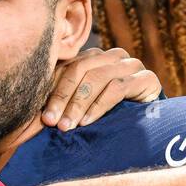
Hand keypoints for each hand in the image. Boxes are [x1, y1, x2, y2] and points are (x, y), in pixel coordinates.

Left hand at [40, 47, 160, 130]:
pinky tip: (88, 122)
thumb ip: (62, 102)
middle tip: (52, 123)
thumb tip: (36, 114)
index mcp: (94, 58)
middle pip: (81, 69)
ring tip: (67, 126)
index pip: (68, 67)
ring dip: (79, 104)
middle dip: (63, 98)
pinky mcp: (147, 79)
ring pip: (98, 77)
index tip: (43, 118)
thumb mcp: (81, 109)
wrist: (149, 128)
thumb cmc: (109, 119)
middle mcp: (112, 56)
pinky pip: (118, 87)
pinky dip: (99, 106)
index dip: (53, 91)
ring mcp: (131, 65)